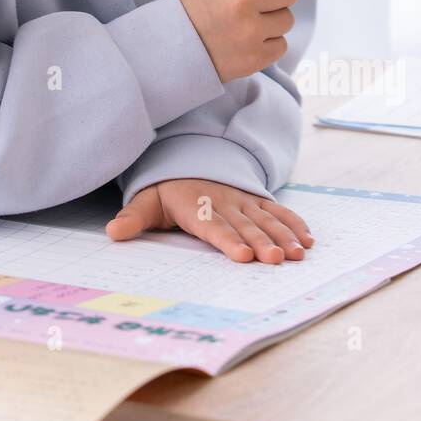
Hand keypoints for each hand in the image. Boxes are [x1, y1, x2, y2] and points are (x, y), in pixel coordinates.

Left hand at [105, 177, 314, 262]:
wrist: (184, 161)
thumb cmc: (164, 190)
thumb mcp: (145, 202)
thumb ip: (133, 218)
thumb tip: (112, 232)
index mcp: (196, 207)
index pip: (213, 227)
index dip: (228, 240)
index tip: (243, 255)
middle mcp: (223, 203)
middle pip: (245, 225)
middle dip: (262, 242)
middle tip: (277, 259)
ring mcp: (242, 201)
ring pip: (265, 219)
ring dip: (283, 235)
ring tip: (298, 253)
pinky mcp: (255, 200)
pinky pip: (277, 210)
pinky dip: (293, 223)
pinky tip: (307, 239)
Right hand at [177, 0, 298, 84]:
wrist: (173, 50)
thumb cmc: (198, 9)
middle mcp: (240, 2)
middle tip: (260, 3)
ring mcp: (249, 33)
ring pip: (287, 19)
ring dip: (273, 22)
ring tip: (248, 25)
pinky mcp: (255, 58)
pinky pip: (281, 45)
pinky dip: (268, 44)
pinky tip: (247, 43)